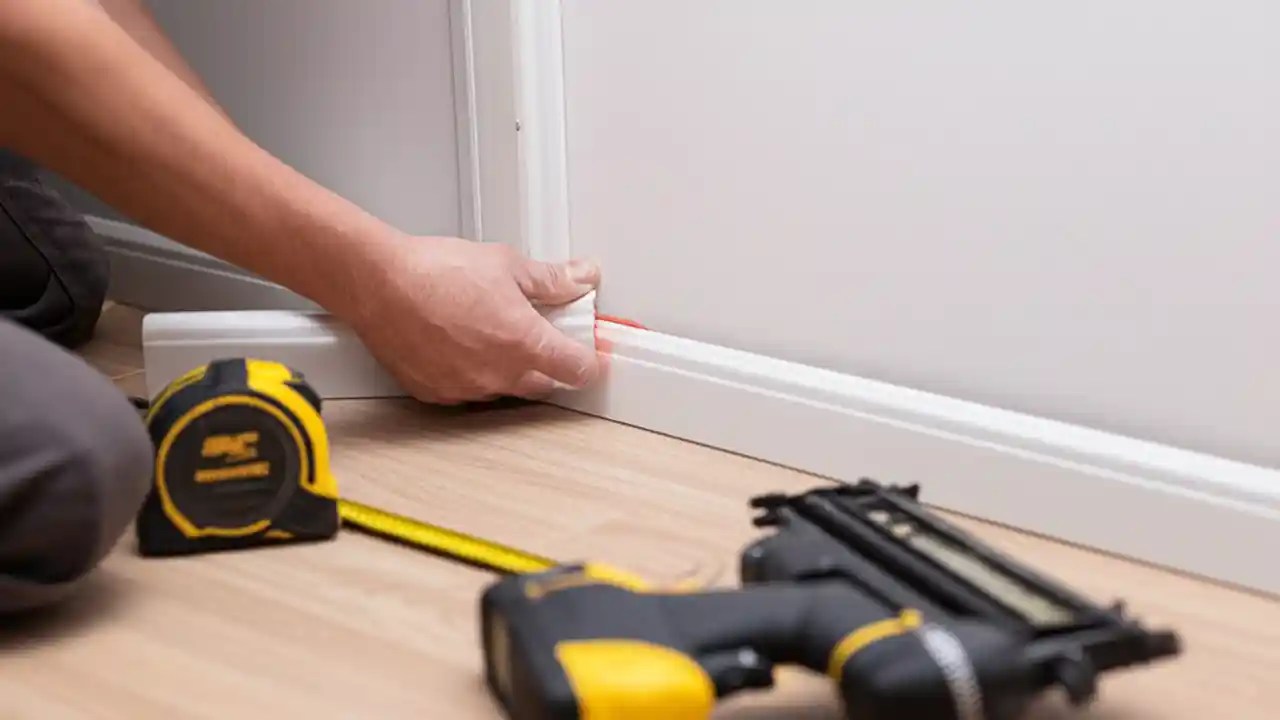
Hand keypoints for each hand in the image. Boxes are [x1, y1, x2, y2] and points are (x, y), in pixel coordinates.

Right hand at [338, 234, 602, 404]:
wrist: (378, 284)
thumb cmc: (436, 271)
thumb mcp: (506, 264)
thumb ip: (552, 279)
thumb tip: (583, 277)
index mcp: (525, 344)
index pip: (577, 371)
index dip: (589, 362)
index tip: (589, 353)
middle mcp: (499, 375)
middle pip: (544, 385)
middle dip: (549, 365)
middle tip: (540, 336)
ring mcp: (466, 389)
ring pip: (505, 390)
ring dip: (510, 371)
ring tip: (493, 336)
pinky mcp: (436, 394)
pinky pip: (468, 392)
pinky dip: (474, 375)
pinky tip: (463, 348)